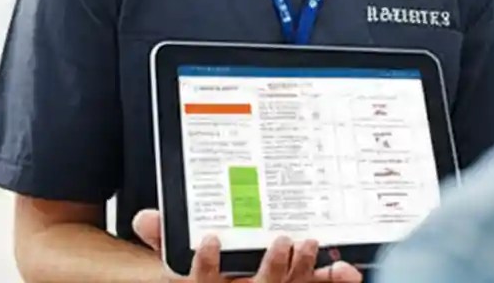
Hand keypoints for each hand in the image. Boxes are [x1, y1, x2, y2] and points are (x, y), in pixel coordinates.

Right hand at [133, 209, 362, 282]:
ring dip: (303, 270)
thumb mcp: (183, 257)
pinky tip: (347, 270)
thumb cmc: (209, 274)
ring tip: (309, 243)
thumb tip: (146, 218)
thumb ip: (164, 238)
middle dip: (271, 268)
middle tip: (280, 240)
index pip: (203, 282)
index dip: (207, 264)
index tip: (211, 240)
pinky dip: (335, 280)